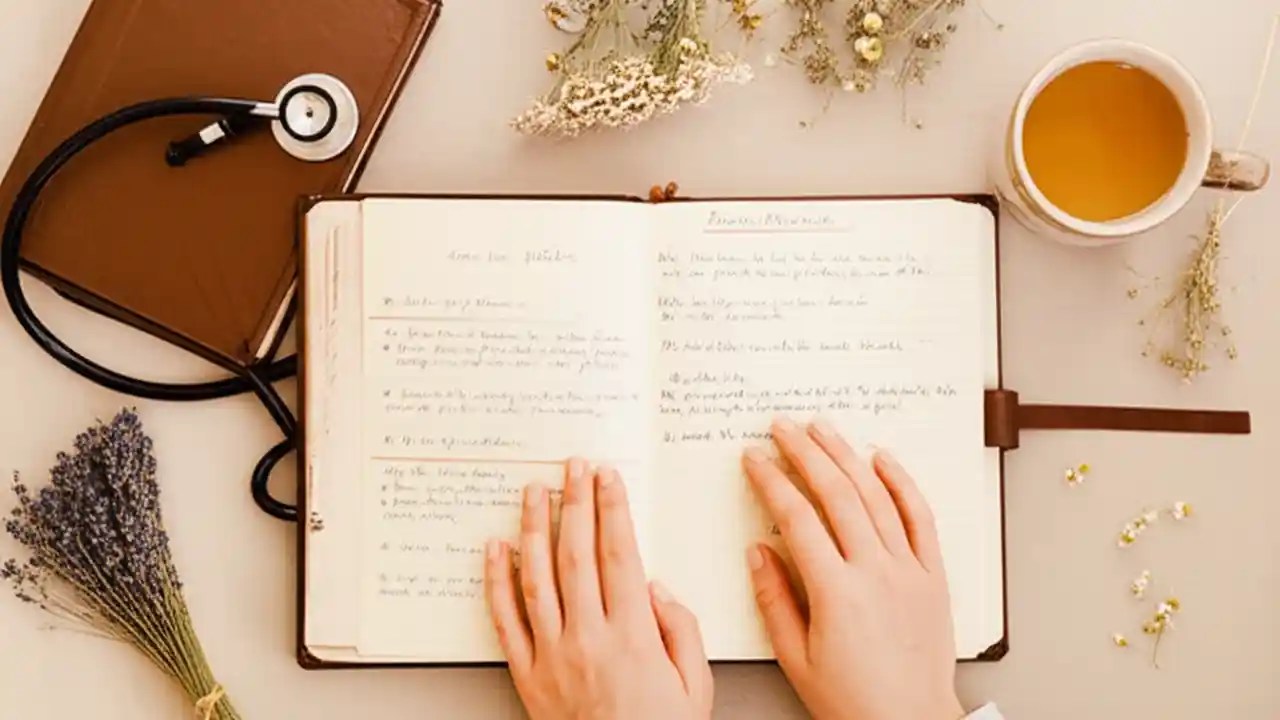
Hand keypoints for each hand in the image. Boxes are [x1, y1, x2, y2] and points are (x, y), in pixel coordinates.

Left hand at [485, 459, 713, 719]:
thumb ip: (682, 631)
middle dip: (577, 502)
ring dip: (535, 526)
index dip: (613, 509)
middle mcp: (588, 639)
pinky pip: (505, 619)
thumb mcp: (697, 688)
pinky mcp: (526, 675)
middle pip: (577, 554)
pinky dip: (497, 579)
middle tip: (575, 467)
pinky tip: (497, 548)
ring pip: (538, 576)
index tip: (609, 478)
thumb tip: (657, 586)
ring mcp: (552, 655)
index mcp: (634, 637)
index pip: (619, 555)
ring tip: (534, 491)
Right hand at [742, 417, 963, 719]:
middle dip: (804, 452)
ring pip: (876, 496)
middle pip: (836, 494)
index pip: (797, 518)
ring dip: (846, 455)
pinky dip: (901, 482)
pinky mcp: (932, 575)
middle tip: (782, 427)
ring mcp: (908, 570)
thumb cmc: (853, 701)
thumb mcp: (796, 658)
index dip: (771, 482)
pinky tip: (883, 458)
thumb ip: (774, 599)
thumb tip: (759, 550)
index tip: (755, 460)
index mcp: (836, 593)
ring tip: (823, 429)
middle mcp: (875, 572)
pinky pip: (919, 516)